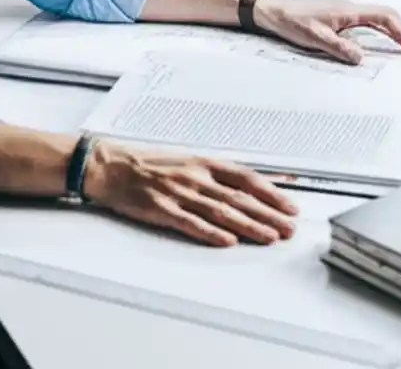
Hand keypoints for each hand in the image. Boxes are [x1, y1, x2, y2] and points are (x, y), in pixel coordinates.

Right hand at [83, 141, 298, 247]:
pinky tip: (226, 241)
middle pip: (240, 198)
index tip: (290, 206)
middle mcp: (195, 176)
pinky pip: (190, 223)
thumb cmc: (150, 163)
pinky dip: (210, 232)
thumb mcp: (190, 159)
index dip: (272, 193)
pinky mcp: (161, 209)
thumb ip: (222, 173)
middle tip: (289, 228)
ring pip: (221, 211)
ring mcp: (178, 192)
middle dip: (269, 215)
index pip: (247, 177)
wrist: (110, 166)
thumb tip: (257, 181)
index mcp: (204, 162)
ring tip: (269, 237)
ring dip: (248, 226)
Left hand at [253, 0, 400, 63]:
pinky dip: (379, 27)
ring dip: (393, 27)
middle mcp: (349, 7)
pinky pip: (366, 20)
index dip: (400, 31)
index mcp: (348, 10)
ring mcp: (344, 10)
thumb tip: (361, 59)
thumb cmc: (291, 20)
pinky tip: (380, 36)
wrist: (273, 10)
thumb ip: (339, 48)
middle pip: (385, 14)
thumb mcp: (315, 38)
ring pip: (377, 16)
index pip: (383, 16)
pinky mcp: (338, 15)